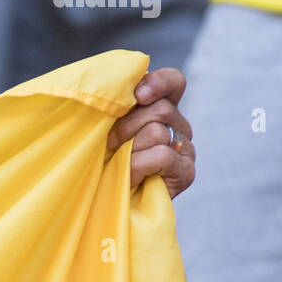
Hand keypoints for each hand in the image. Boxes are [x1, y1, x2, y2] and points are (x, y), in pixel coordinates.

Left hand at [106, 67, 193, 198]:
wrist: (98, 202)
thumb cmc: (94, 159)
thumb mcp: (97, 125)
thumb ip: (109, 102)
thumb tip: (110, 79)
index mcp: (157, 107)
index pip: (173, 82)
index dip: (158, 83)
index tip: (137, 95)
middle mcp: (176, 124)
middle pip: (161, 108)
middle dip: (125, 126)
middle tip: (108, 144)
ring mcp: (185, 148)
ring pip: (158, 131)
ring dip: (129, 149)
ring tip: (118, 164)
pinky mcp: (187, 171)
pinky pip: (163, 156)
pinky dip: (137, 165)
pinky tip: (127, 177)